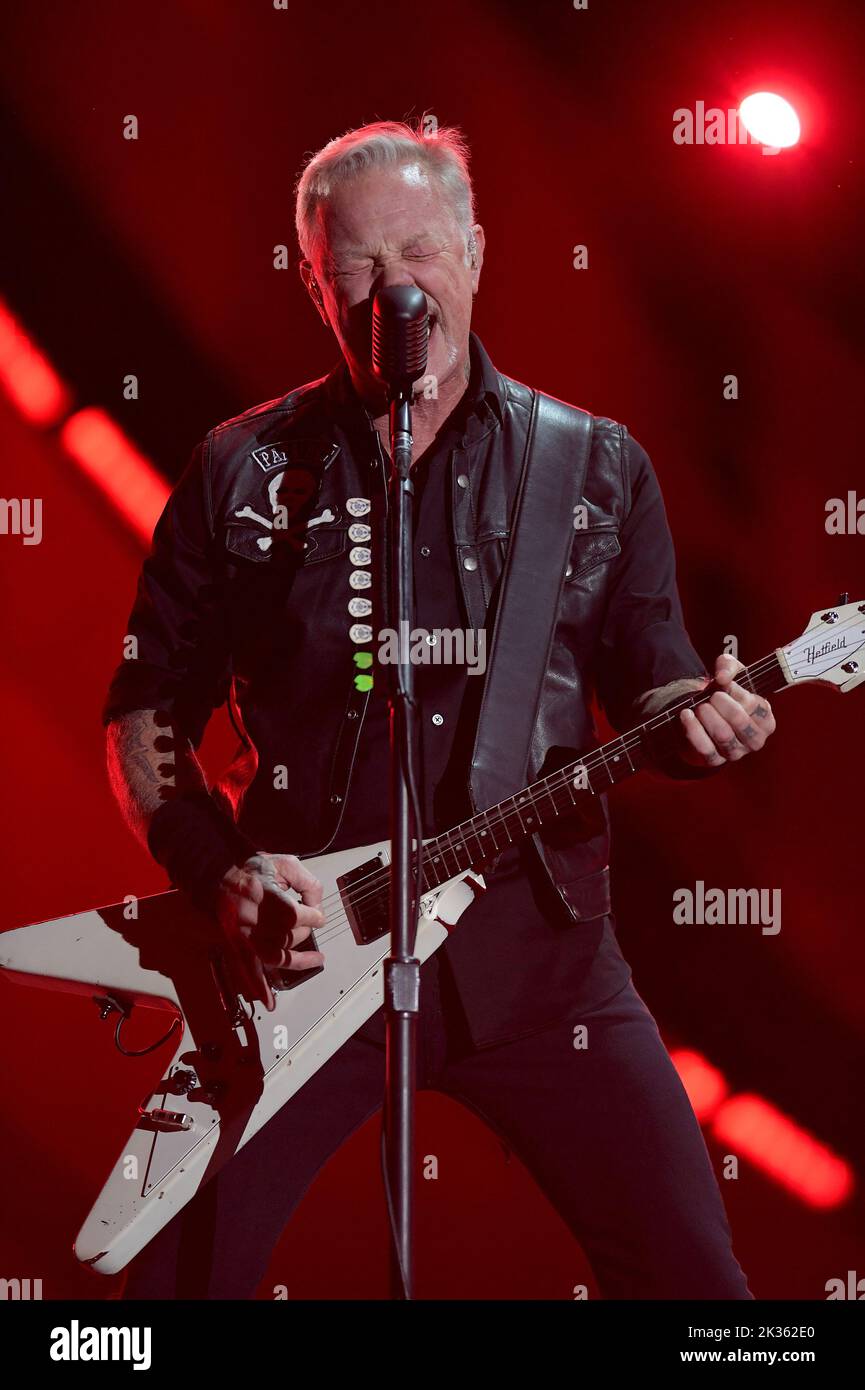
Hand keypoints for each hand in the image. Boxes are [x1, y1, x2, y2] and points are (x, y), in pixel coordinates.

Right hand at [215, 852, 324, 1010]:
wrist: (218, 874)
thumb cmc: (251, 868)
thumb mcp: (283, 863)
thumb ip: (306, 881)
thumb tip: (317, 905)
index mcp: (259, 893)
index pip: (291, 914)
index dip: (311, 917)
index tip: (318, 916)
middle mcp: (248, 916)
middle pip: (285, 935)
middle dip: (304, 930)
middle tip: (311, 923)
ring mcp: (241, 933)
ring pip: (273, 955)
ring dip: (297, 961)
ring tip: (317, 960)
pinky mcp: (235, 943)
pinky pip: (248, 970)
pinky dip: (260, 987)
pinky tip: (270, 1002)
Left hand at [679, 654, 776, 767]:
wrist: (708, 715)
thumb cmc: (728, 694)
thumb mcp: (732, 673)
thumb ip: (729, 666)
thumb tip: (723, 677)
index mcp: (766, 719)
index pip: (754, 705)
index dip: (736, 692)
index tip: (724, 683)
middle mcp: (755, 739)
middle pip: (739, 722)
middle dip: (721, 705)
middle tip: (712, 696)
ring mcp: (737, 752)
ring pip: (723, 735)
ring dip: (707, 717)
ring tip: (701, 705)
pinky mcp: (717, 760)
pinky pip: (705, 748)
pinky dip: (693, 730)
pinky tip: (687, 715)